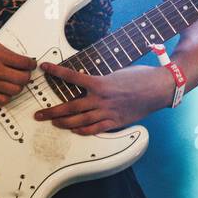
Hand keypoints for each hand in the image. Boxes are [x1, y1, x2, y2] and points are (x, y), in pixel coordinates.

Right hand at [0, 38, 35, 105]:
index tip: (31, 65)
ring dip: (18, 86)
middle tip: (24, 73)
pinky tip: (4, 89)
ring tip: (13, 81)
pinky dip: (7, 96)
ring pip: (15, 91)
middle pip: (23, 79)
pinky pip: (3, 100)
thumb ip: (7, 53)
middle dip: (27, 76)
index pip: (24, 63)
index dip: (31, 64)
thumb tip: (23, 61)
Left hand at [33, 61, 170, 133]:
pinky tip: (74, 130)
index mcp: (100, 83)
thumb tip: (88, 83)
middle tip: (39, 114)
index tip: (44, 67)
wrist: (158, 88)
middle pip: (70, 106)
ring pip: (79, 121)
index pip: (72, 77)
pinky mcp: (115, 122)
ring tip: (53, 123)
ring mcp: (107, 112)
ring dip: (63, 123)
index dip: (56, 71)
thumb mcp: (116, 74)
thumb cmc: (140, 77)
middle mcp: (100, 99)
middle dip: (52, 111)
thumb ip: (100, 81)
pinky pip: (94, 129)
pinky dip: (82, 130)